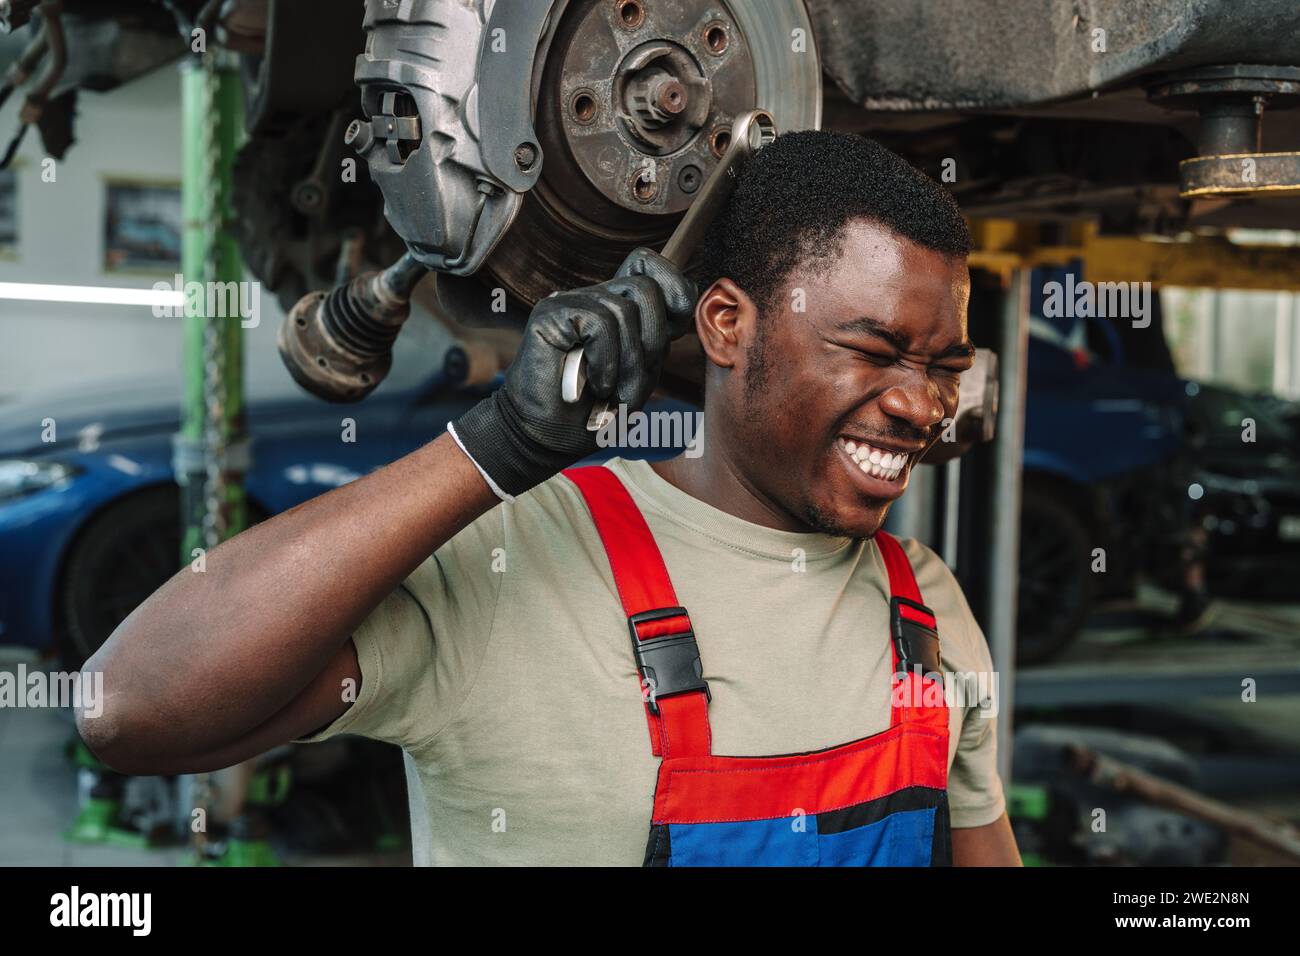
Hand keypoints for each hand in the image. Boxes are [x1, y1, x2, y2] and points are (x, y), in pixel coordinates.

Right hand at [450, 248, 695, 497]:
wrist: (546, 438)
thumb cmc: (593, 413)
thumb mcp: (639, 376)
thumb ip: (657, 340)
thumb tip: (687, 304)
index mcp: (616, 307)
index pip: (649, 266)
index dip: (674, 290)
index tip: (674, 331)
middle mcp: (594, 298)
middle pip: (646, 288)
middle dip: (652, 343)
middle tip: (633, 383)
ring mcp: (571, 302)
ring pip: (625, 309)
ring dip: (627, 364)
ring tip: (611, 393)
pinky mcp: (551, 313)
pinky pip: (600, 324)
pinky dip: (605, 362)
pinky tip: (595, 384)